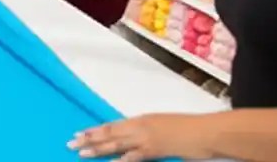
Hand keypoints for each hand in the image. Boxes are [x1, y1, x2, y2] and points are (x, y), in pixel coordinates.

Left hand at [69, 114, 213, 160]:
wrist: (205, 131)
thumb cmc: (189, 129)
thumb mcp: (164, 126)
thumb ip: (147, 132)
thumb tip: (135, 139)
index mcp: (142, 119)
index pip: (113, 125)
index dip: (96, 130)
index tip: (80, 133)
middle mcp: (140, 126)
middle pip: (110, 133)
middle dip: (89, 138)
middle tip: (71, 142)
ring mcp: (146, 138)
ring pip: (116, 144)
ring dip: (97, 149)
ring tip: (80, 152)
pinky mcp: (154, 149)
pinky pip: (132, 157)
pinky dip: (119, 161)